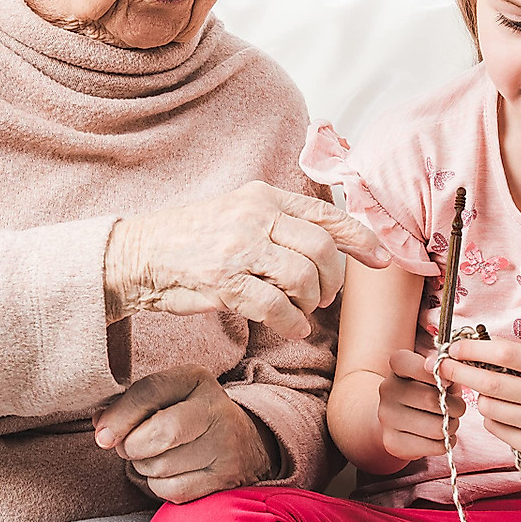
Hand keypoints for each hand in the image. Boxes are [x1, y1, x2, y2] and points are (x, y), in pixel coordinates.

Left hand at [93, 365, 274, 502]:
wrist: (245, 442)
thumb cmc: (188, 415)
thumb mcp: (166, 396)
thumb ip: (130, 405)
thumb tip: (100, 423)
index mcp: (196, 379)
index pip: (150, 392)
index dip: (119, 417)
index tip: (102, 435)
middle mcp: (215, 409)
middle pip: (159, 433)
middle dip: (132, 446)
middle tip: (129, 447)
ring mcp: (224, 445)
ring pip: (161, 467)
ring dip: (144, 467)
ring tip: (154, 457)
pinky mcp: (224, 478)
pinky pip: (172, 491)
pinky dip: (159, 486)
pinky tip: (169, 473)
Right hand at [105, 181, 389, 339]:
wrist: (137, 253)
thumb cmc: (192, 239)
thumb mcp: (239, 213)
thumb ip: (281, 223)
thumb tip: (332, 246)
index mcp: (263, 196)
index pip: (326, 215)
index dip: (361, 238)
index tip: (382, 259)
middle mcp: (255, 215)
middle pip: (322, 249)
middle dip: (334, 280)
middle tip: (325, 297)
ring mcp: (238, 247)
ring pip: (303, 277)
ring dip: (312, 302)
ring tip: (303, 311)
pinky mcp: (224, 280)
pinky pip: (276, 306)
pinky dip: (291, 321)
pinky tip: (290, 326)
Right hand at [377, 348, 466, 460]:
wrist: (396, 418)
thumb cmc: (427, 390)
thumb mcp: (436, 373)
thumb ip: (446, 369)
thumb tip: (450, 375)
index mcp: (397, 366)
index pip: (409, 362)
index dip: (435, 371)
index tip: (448, 382)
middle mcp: (387, 389)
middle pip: (431, 399)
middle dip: (456, 407)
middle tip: (457, 408)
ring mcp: (386, 417)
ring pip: (437, 427)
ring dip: (453, 426)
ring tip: (448, 422)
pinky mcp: (393, 443)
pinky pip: (436, 446)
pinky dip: (446, 442)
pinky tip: (440, 436)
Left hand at [437, 338, 520, 458]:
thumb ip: (515, 356)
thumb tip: (467, 348)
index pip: (505, 355)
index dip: (474, 350)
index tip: (453, 347)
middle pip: (490, 385)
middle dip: (459, 373)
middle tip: (440, 366)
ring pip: (488, 409)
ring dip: (478, 397)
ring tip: (489, 392)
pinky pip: (495, 428)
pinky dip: (490, 418)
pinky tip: (505, 411)